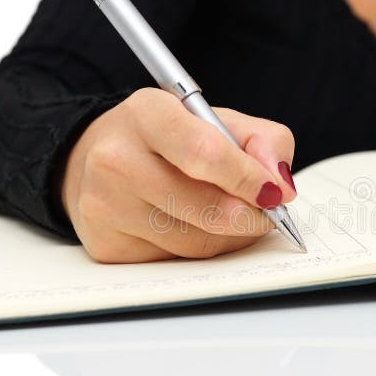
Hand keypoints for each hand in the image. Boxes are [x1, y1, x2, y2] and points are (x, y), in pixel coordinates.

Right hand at [61, 88, 296, 262]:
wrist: (95, 158)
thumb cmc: (166, 139)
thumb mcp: (215, 120)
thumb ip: (262, 140)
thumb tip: (280, 184)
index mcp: (147, 114)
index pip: (205, 153)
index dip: (247, 178)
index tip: (276, 194)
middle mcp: (116, 159)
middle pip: (204, 206)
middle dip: (249, 216)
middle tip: (267, 213)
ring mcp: (105, 206)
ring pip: (195, 242)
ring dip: (230, 237)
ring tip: (233, 216)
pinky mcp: (106, 245)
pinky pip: (176, 262)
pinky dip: (201, 252)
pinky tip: (195, 228)